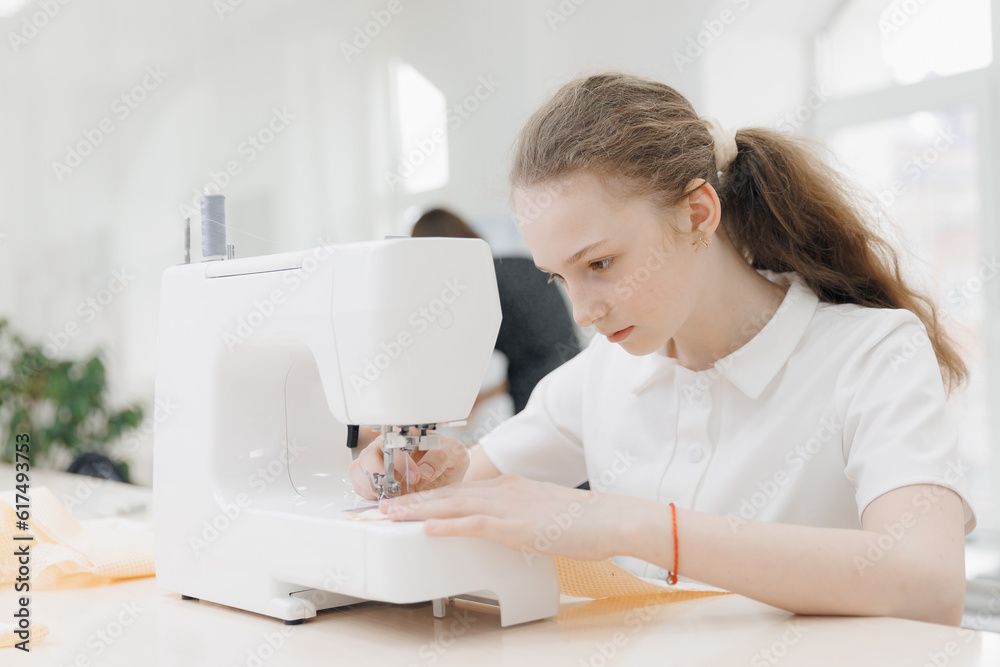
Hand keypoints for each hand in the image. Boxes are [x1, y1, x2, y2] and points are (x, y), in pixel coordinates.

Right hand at [348, 430, 470, 499]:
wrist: (448, 476)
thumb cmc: (449, 459)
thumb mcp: (454, 453)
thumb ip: (442, 457)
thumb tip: (425, 471)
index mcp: (404, 436)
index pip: (390, 441)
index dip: (399, 460)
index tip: (415, 476)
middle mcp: (386, 448)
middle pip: (367, 455)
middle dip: (379, 474)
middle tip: (397, 488)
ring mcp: (377, 465)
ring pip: (358, 471)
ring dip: (372, 486)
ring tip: (393, 495)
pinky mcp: (375, 482)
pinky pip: (361, 487)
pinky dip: (370, 496)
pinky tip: (388, 499)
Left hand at [377, 474, 632, 561]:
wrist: (609, 519)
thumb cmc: (582, 521)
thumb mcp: (539, 514)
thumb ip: (515, 516)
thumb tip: (501, 526)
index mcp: (508, 487)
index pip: (457, 490)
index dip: (427, 496)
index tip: (403, 502)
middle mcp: (503, 490)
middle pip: (447, 494)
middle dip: (412, 500)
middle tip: (382, 506)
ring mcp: (508, 506)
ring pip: (453, 504)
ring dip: (418, 509)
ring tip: (391, 514)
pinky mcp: (517, 524)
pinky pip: (475, 524)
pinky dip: (448, 525)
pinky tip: (427, 528)